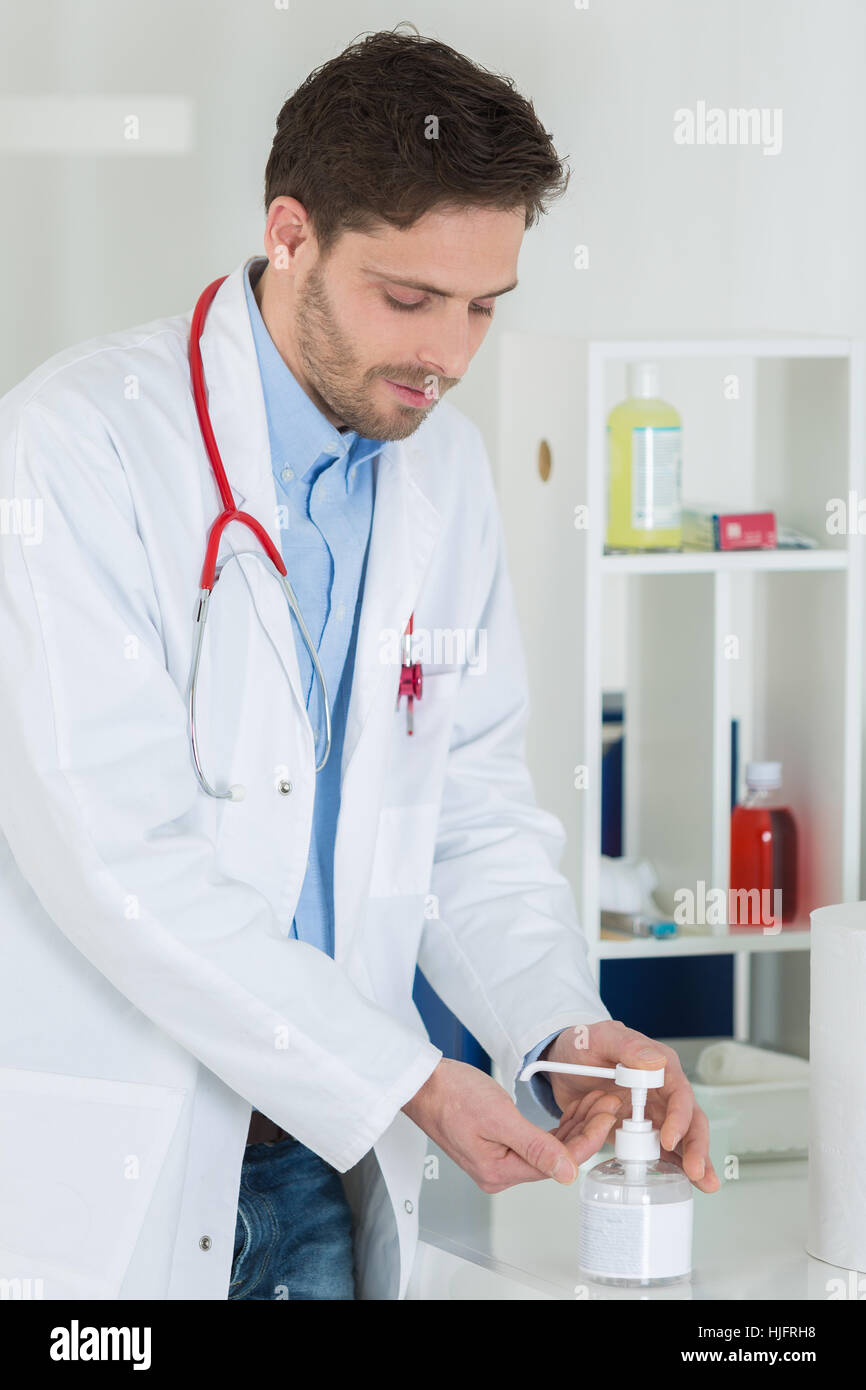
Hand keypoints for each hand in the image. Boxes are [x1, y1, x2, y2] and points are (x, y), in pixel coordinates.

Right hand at [402, 1057, 619, 1193]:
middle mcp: (500, 1172)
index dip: (587, 1140)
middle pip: (556, 1156)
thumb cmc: (451, 1095)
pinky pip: (535, 1141)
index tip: (606, 1118)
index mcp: (500, 1172)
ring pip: (548, 1147)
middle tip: (607, 1104)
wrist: (423, 1083)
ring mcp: (499, 1159)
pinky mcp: (497, 1145)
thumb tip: (567, 1174)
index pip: (557, 1162)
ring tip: (596, 1103)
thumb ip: (536, 1147)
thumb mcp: (499, 1117)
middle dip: (585, 1130)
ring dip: (573, 1125)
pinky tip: (572, 1112)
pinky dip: (556, 1126)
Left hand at [540, 1020, 720, 1193]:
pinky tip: (681, 1184)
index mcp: (659, 1066)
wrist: (561, 1064)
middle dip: (696, 1146)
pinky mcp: (640, 1131)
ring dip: (694, 1161)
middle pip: (690, 1120)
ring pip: (681, 1139)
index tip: (669, 1139)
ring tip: (705, 1185)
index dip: (679, 1117)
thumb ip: (626, 1045)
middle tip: (697, 1172)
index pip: (679, 1093)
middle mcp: (662, 1091)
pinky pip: (659, 1150)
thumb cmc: (582, 1045)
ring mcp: (653, 1113)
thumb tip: (655, 1060)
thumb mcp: (599, 1038)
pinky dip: (671, 1166)